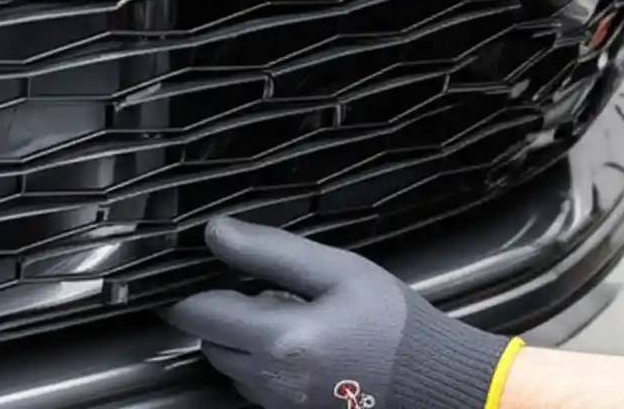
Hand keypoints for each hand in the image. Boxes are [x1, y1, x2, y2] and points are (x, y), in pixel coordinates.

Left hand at [164, 217, 521, 408]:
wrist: (434, 376)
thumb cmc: (391, 320)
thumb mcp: (338, 270)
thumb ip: (271, 251)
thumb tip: (216, 232)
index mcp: (281, 339)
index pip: (199, 314)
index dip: (189, 289)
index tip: (199, 269)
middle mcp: (272, 381)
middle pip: (208, 343)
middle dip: (218, 314)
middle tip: (255, 288)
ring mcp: (281, 404)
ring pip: (229, 368)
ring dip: (239, 340)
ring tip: (281, 314)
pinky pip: (255, 386)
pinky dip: (261, 363)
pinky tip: (296, 342)